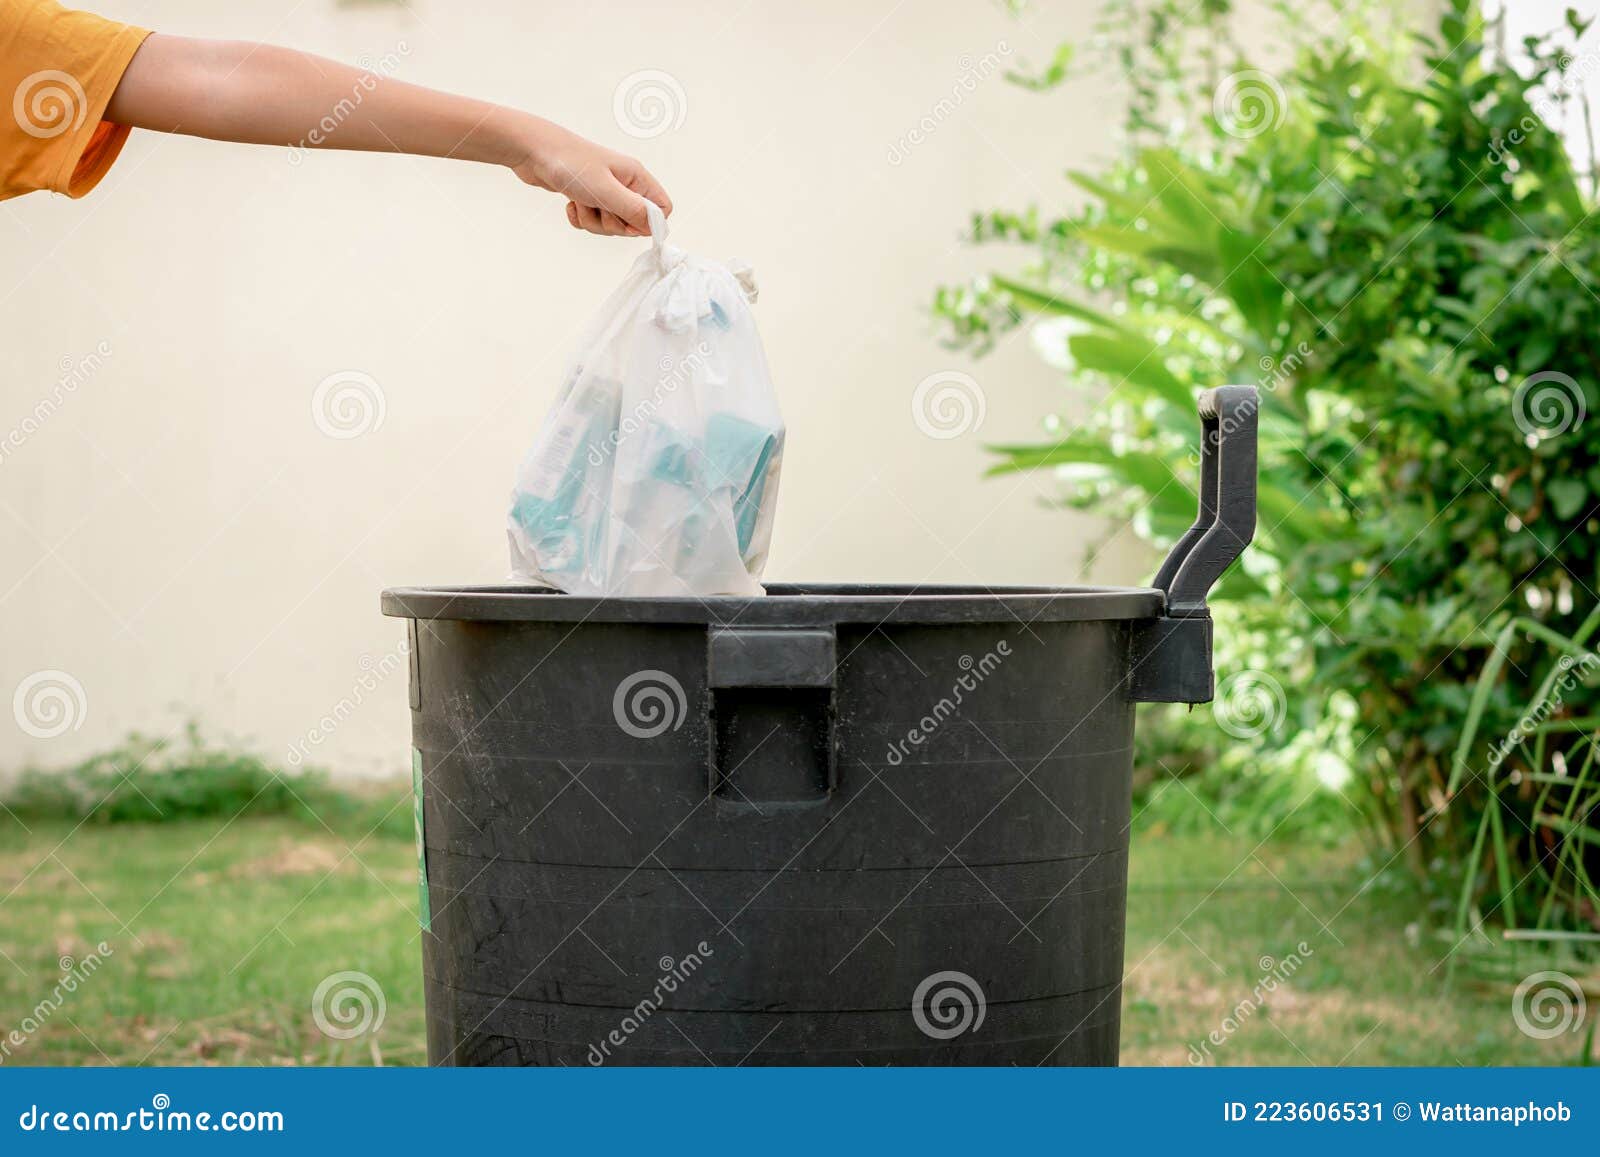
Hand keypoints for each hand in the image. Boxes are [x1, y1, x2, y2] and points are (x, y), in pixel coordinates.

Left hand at [511, 118, 671, 237]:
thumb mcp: (605, 191)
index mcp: (635, 177)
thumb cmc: (570, 163)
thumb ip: (633, 210)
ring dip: (593, 221)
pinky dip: (580, 218)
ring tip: (580, 202)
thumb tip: (656, 227)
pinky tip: (571, 203)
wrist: (533, 150)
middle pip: (634, 221)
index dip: (648, 223)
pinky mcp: (587, 196)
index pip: (661, 208)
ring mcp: (605, 190)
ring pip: (611, 223)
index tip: (627, 221)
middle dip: (613, 224)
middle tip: (597, 207)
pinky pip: (592, 220)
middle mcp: (624, 183)